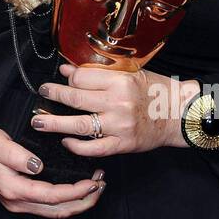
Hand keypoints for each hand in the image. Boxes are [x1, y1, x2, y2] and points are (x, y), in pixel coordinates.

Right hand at [0, 117, 104, 218]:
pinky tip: (75, 187)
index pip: (52, 197)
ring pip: (54, 211)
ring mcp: (17, 201)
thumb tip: (38, 167)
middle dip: (84, 201)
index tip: (92, 181)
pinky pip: (47, 205)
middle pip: (58, 211)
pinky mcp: (19, 197)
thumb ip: (18, 156)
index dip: (76, 191)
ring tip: (95, 187)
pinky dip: (65, 199)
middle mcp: (16, 201)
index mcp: (13, 189)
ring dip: (77, 202)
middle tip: (102, 185)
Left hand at [33, 64, 194, 155]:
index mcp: (120, 82)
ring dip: (54, 124)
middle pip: (75, 99)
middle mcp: (118, 103)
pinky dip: (76, 146)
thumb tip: (66, 70)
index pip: (82, 78)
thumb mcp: (130, 74)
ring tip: (39, 122)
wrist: (179, 115)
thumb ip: (97, 73)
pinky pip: (93, 148)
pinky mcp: (122, 145)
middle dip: (53, 95)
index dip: (69, 78)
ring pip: (78, 125)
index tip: (63, 78)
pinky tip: (66, 141)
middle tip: (42, 93)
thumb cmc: (155, 92)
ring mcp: (119, 126)